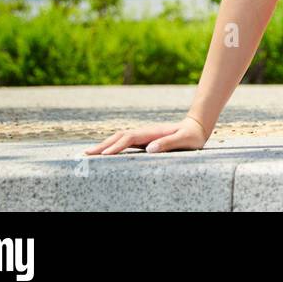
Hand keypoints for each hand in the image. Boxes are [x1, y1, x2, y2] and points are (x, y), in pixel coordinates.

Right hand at [85, 116, 209, 155]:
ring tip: (89, 154)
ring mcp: (144, 136)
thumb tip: (149, 148)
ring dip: (105, 145)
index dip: (116, 146)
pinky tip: (106, 153)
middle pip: (120, 137)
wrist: (196, 127)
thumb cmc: (192, 136)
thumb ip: (169, 143)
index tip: (103, 155)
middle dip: (103, 144)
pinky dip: (113, 147)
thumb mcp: (184, 140)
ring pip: (120, 139)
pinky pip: (125, 143)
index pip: (129, 139)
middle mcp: (145, 133)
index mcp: (152, 132)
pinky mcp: (145, 140)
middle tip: (86, 154)